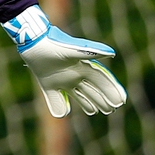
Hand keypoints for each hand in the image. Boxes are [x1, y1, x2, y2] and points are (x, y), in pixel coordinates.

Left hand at [2, 7, 127, 118]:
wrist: (33, 41)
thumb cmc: (54, 43)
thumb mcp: (73, 49)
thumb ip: (90, 52)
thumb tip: (111, 52)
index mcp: (83, 67)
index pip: (102, 81)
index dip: (111, 90)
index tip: (121, 100)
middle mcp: (74, 74)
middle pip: (92, 89)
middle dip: (102, 99)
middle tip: (112, 110)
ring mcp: (61, 79)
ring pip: (78, 94)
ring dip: (86, 102)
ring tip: (94, 112)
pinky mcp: (47, 82)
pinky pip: (55, 97)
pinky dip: (59, 105)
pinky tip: (64, 114)